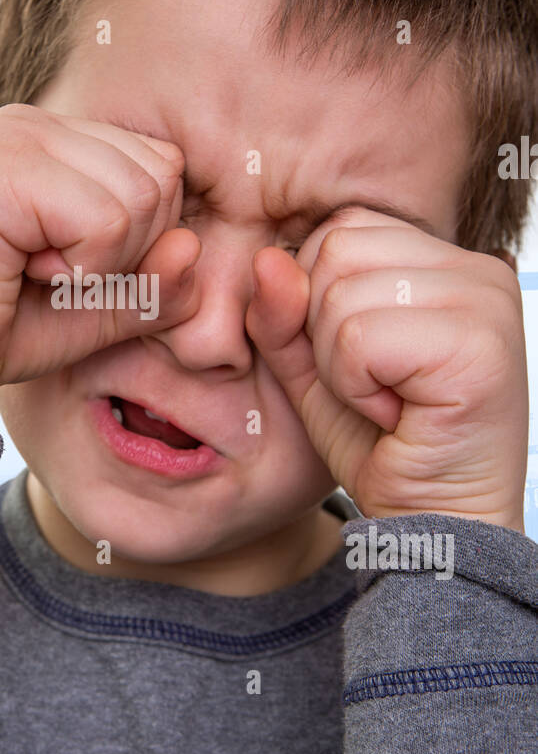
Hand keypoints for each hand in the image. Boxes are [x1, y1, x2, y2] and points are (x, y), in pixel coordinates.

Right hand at [0, 103, 200, 389]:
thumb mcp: (96, 310)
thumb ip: (154, 285)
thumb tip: (192, 246)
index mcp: (57, 139)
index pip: (162, 167)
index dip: (141, 239)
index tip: (72, 269)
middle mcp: (36, 123)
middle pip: (162, 177)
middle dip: (129, 249)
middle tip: (53, 273)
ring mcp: (18, 139)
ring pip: (142, 196)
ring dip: (102, 261)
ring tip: (35, 270)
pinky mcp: (5, 170)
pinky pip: (107, 219)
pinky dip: (83, 267)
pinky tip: (24, 271)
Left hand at [245, 207, 527, 530]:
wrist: (431, 523)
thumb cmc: (379, 445)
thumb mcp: (313, 367)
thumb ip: (283, 312)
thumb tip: (267, 257)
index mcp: (448, 261)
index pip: (341, 230)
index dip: (318, 303)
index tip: (363, 364)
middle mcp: (479, 269)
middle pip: (336, 249)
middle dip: (324, 331)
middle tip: (375, 388)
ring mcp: (486, 302)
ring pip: (340, 293)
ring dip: (339, 366)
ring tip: (387, 402)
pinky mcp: (478, 345)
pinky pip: (357, 338)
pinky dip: (354, 386)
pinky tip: (396, 415)